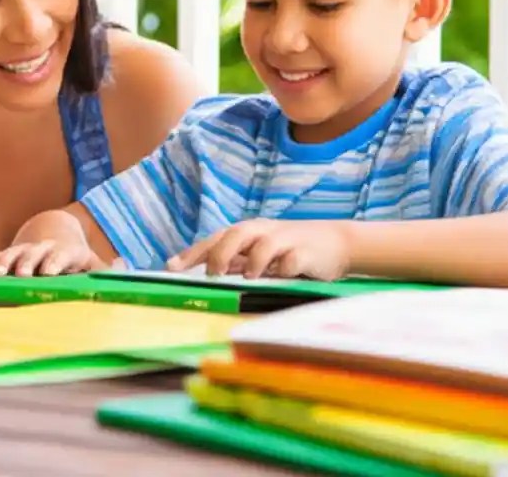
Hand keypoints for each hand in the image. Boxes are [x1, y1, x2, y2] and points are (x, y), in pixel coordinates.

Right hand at [0, 210, 106, 276]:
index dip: (55, 263)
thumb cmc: (75, 257)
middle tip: (19, 275)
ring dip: (1, 264)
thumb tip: (124, 266)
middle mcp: (39, 249)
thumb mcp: (92, 262)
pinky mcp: (4, 255)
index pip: (60, 256)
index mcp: (62, 251)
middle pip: (32, 256)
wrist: (54, 233)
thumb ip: (105, 269)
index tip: (50, 273)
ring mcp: (20, 251)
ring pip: (9, 256)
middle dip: (26, 265)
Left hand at [166, 218, 351, 279]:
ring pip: (264, 244)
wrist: (337, 243)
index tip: (171, 267)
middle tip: (212, 273)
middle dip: (221, 253)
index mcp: (248, 233)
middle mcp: (263, 232)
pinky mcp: (307, 253)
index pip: (215, 239)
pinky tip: (282, 275)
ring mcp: (286, 241)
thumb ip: (235, 261)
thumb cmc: (290, 250)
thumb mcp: (259, 254)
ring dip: (253, 259)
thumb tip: (202, 275)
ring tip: (249, 275)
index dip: (193, 253)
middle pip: (236, 234)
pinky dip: (285, 267)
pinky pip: (293, 259)